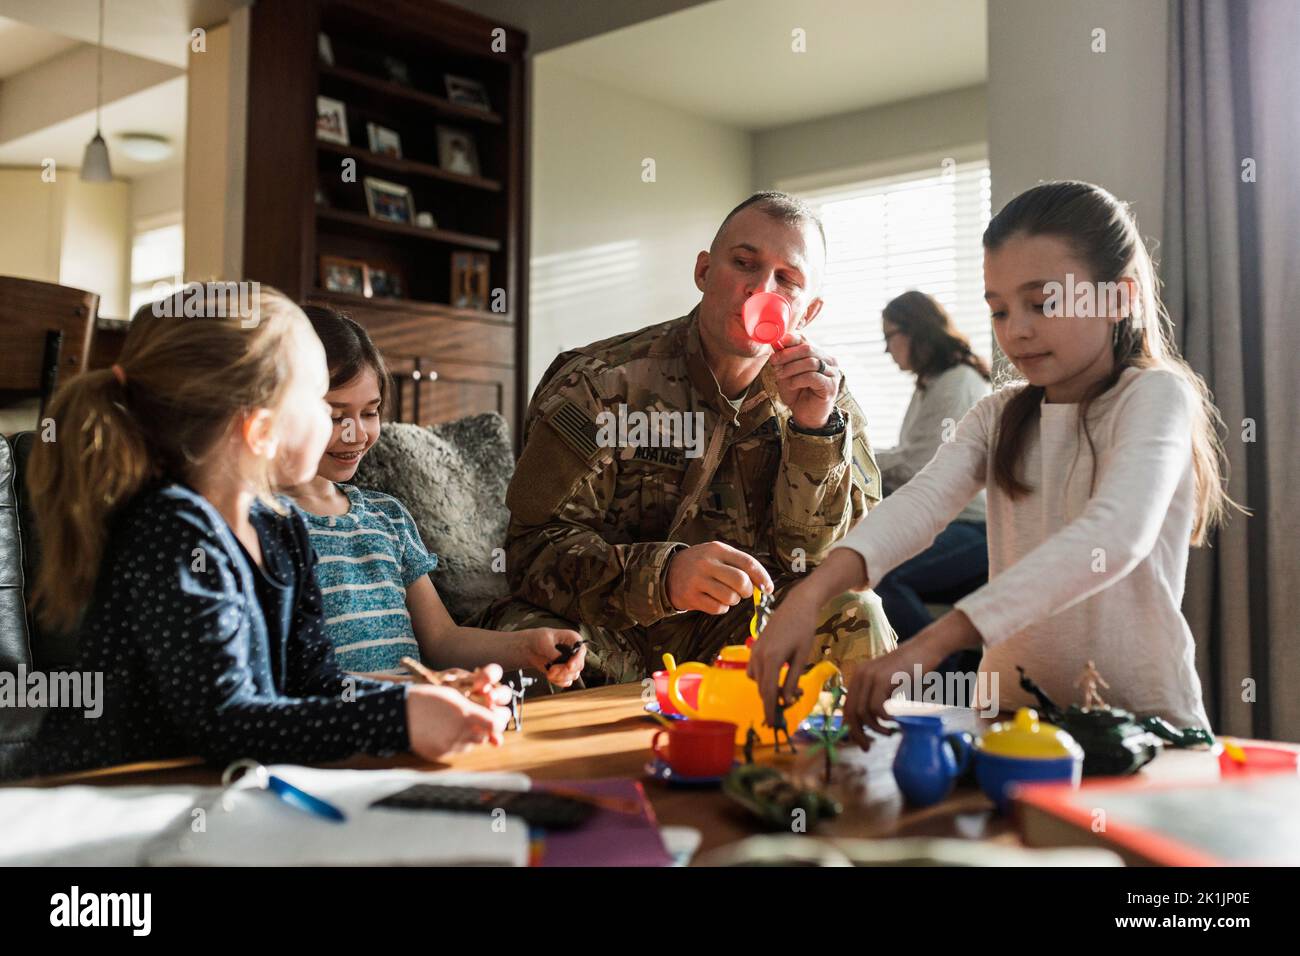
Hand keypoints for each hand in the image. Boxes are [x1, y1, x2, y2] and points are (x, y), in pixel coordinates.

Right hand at [405, 681, 510, 760]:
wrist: (397, 714)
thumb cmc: (425, 699)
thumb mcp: (452, 696)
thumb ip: (474, 709)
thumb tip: (494, 723)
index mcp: (464, 714)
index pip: (496, 725)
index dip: (499, 721)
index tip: (496, 717)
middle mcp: (459, 733)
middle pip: (484, 736)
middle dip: (483, 729)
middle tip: (474, 720)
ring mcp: (449, 746)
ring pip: (471, 745)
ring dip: (470, 737)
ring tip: (455, 725)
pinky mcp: (440, 755)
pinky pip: (456, 751)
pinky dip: (455, 744)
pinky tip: (444, 733)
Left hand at [523, 627, 585, 685]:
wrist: (530, 648)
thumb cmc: (539, 639)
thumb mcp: (544, 642)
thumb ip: (553, 651)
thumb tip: (559, 659)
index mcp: (573, 639)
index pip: (581, 650)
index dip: (577, 659)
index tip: (569, 666)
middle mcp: (574, 652)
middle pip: (579, 666)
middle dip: (565, 670)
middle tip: (552, 668)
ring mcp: (570, 663)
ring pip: (573, 675)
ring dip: (560, 676)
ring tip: (549, 671)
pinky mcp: (565, 672)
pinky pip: (567, 682)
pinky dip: (558, 681)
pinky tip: (550, 675)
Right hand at [666, 541, 773, 614]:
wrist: (668, 571)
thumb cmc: (701, 564)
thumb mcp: (717, 555)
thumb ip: (739, 566)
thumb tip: (763, 586)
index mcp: (718, 549)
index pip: (748, 563)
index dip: (762, 578)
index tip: (768, 588)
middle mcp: (707, 563)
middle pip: (741, 581)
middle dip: (747, 591)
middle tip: (743, 592)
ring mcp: (697, 580)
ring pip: (730, 597)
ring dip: (733, 600)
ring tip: (725, 595)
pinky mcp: (691, 597)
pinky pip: (718, 608)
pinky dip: (721, 608)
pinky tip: (714, 600)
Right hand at [747, 586, 821, 727]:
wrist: (798, 604)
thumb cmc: (804, 629)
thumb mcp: (801, 657)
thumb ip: (792, 680)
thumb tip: (786, 701)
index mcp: (771, 659)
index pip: (768, 693)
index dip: (771, 710)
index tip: (774, 725)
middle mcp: (758, 656)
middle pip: (762, 689)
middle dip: (773, 702)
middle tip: (790, 706)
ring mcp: (754, 651)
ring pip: (757, 681)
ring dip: (769, 689)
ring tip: (789, 689)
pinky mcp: (755, 647)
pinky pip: (755, 670)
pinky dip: (764, 678)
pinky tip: (779, 675)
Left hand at [767, 331, 840, 429]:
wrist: (805, 415)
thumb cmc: (797, 393)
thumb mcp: (786, 373)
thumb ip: (784, 359)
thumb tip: (775, 344)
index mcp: (819, 354)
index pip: (806, 340)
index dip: (790, 340)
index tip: (776, 344)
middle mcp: (829, 361)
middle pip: (808, 349)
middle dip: (787, 354)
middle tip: (774, 361)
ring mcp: (832, 373)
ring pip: (811, 362)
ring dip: (791, 368)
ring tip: (780, 375)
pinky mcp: (831, 386)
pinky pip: (813, 377)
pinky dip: (798, 379)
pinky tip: (792, 384)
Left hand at [844, 611, 981, 750]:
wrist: (926, 648)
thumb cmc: (911, 668)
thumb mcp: (889, 683)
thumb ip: (877, 697)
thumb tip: (870, 723)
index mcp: (858, 676)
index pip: (847, 707)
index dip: (852, 727)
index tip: (862, 741)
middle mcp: (860, 675)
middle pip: (850, 712)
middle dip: (858, 733)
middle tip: (868, 747)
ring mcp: (870, 676)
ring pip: (863, 712)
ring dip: (875, 728)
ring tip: (888, 732)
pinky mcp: (882, 679)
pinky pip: (877, 708)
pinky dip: (885, 719)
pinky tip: (896, 721)